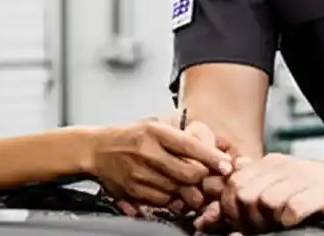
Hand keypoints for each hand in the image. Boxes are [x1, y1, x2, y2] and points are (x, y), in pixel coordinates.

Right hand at [114, 115, 239, 217]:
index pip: (190, 145)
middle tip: (205, 174)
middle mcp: (147, 152)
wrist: (97, 150)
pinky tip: (170, 188)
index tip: (226, 164)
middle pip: (188, 173)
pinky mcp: (134, 191)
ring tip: (187, 182)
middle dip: (202, 176)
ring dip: (188, 189)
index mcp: (154, 132)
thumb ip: (181, 132)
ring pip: (178, 189)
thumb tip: (212, 145)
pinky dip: (172, 197)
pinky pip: (164, 200)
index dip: (212, 157)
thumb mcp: (154, 123)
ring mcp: (139, 174)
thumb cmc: (130, 136)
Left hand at [207, 154, 323, 231]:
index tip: (241, 223)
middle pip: (243, 192)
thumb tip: (231, 186)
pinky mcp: (322, 193)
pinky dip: (289, 219)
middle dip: (246, 216)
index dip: (231, 207)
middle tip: (261, 227)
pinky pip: (291, 208)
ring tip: (280, 225)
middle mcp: (285, 167)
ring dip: (268, 219)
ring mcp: (304, 178)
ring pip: (264, 200)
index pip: (233, 182)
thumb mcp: (290, 181)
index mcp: (273, 163)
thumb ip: (260, 182)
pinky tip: (297, 221)